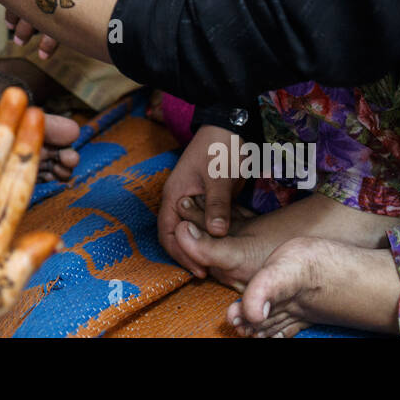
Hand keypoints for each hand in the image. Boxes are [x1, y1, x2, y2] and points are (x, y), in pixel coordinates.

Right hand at [158, 125, 244, 277]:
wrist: (231, 127)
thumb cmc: (221, 148)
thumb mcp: (219, 177)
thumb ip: (217, 205)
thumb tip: (216, 233)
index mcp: (174, 195)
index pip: (167, 232)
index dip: (180, 253)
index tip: (199, 270)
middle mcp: (180, 200)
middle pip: (176, 235)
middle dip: (189, 255)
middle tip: (207, 273)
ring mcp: (194, 200)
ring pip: (191, 231)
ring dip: (200, 247)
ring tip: (215, 265)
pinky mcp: (208, 200)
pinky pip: (205, 224)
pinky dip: (211, 236)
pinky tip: (224, 247)